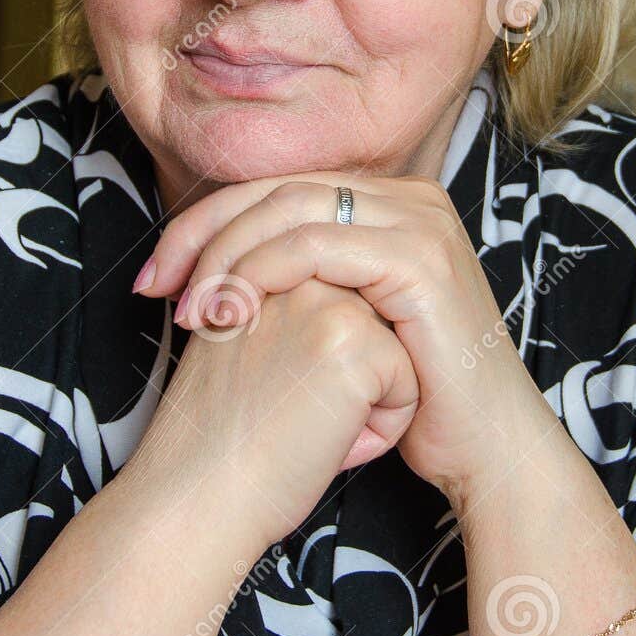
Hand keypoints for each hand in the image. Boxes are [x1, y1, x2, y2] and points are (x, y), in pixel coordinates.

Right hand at [130, 277, 419, 550]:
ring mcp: (327, 304)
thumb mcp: (242, 347)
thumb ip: (281, 313)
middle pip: (372, 327)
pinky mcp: (356, 344)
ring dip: (366, 399)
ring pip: (395, 352)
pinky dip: (381, 428)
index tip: (270, 396)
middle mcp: (298, 275)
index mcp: (267, 269)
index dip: (319, 368)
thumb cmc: (217, 438)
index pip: (342, 311)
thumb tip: (338, 324)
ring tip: (306, 423)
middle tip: (286, 412)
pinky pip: (408, 385)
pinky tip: (326, 440)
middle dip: (349, 377)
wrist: (196, 494)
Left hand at [134, 174, 543, 506]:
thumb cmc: (410, 398)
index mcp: (390, 202)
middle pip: (276, 189)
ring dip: (223, 255)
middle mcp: (410, 197)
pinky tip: (228, 312)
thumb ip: (301, 281)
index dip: (206, 224)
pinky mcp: (420, 259)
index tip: (155, 278)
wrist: (482, 447)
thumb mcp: (346, 324)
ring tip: (190, 310)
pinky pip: (315, 246)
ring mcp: (420, 222)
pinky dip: (258, 273)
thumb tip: (211, 266)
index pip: (278, 188)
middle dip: (201, 234)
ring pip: (289, 208)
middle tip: (154, 287)